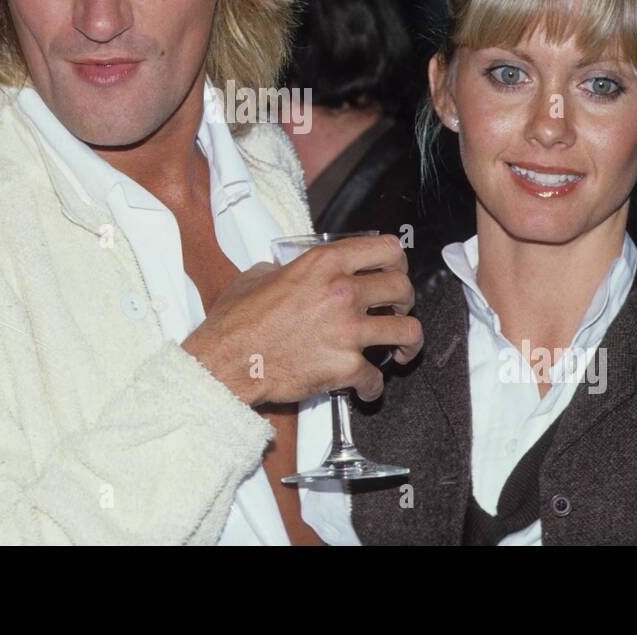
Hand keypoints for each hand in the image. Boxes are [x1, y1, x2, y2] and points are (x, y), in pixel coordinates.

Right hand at [182, 234, 420, 404]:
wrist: (227, 361)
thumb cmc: (237, 321)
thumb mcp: (258, 275)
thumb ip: (285, 268)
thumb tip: (288, 269)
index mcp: (324, 264)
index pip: (385, 249)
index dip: (397, 260)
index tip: (396, 270)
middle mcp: (342, 292)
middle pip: (402, 288)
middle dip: (406, 300)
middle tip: (399, 309)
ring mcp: (348, 331)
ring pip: (408, 331)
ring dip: (408, 342)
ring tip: (403, 348)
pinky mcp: (346, 367)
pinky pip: (376, 377)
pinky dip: (372, 386)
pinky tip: (365, 387)